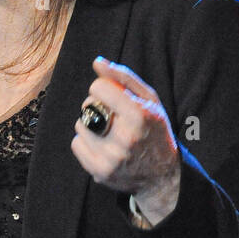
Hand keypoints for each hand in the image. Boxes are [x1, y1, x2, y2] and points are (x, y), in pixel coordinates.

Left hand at [71, 58, 180, 221]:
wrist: (162, 175)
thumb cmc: (154, 130)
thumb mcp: (150, 100)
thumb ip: (124, 78)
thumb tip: (97, 62)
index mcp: (140, 115)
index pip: (98, 88)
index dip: (103, 89)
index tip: (112, 96)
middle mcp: (126, 138)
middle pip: (87, 106)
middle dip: (96, 106)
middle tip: (113, 116)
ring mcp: (112, 157)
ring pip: (79, 125)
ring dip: (90, 125)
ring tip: (108, 132)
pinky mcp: (100, 171)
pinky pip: (76, 144)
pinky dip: (85, 142)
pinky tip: (103, 146)